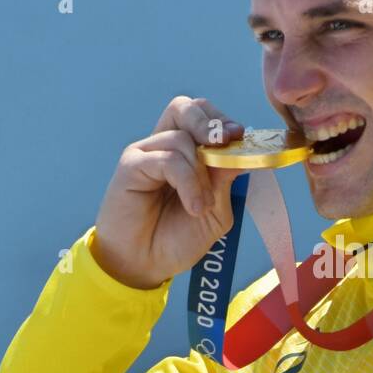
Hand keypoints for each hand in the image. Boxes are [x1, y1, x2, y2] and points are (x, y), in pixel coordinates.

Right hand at [91, 97, 246, 289]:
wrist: (145, 265)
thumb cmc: (178, 239)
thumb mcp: (215, 211)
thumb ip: (225, 181)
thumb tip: (240, 150)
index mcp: (187, 153)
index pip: (204, 116)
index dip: (224, 121)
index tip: (241, 137)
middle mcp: (165, 146)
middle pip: (185, 108)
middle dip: (210, 122)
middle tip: (226, 142)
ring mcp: (147, 153)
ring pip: (182, 138)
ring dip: (201, 172)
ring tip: (202, 205)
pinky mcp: (131, 164)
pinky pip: (168, 159)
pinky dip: (187, 182)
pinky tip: (194, 207)